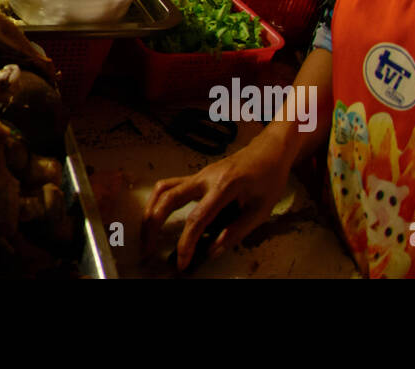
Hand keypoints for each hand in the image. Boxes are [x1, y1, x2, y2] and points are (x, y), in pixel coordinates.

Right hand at [141, 131, 292, 270]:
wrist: (268, 150)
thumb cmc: (268, 178)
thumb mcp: (261, 209)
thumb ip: (236, 231)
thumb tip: (212, 251)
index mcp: (224, 187)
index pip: (196, 218)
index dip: (186, 243)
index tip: (182, 263)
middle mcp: (205, 178)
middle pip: (168, 199)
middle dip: (152, 225)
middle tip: (147, 250)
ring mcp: (197, 175)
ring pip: (163, 189)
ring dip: (150, 211)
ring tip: (146, 235)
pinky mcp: (196, 176)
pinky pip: (169, 185)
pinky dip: (157, 202)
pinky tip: (156, 217)